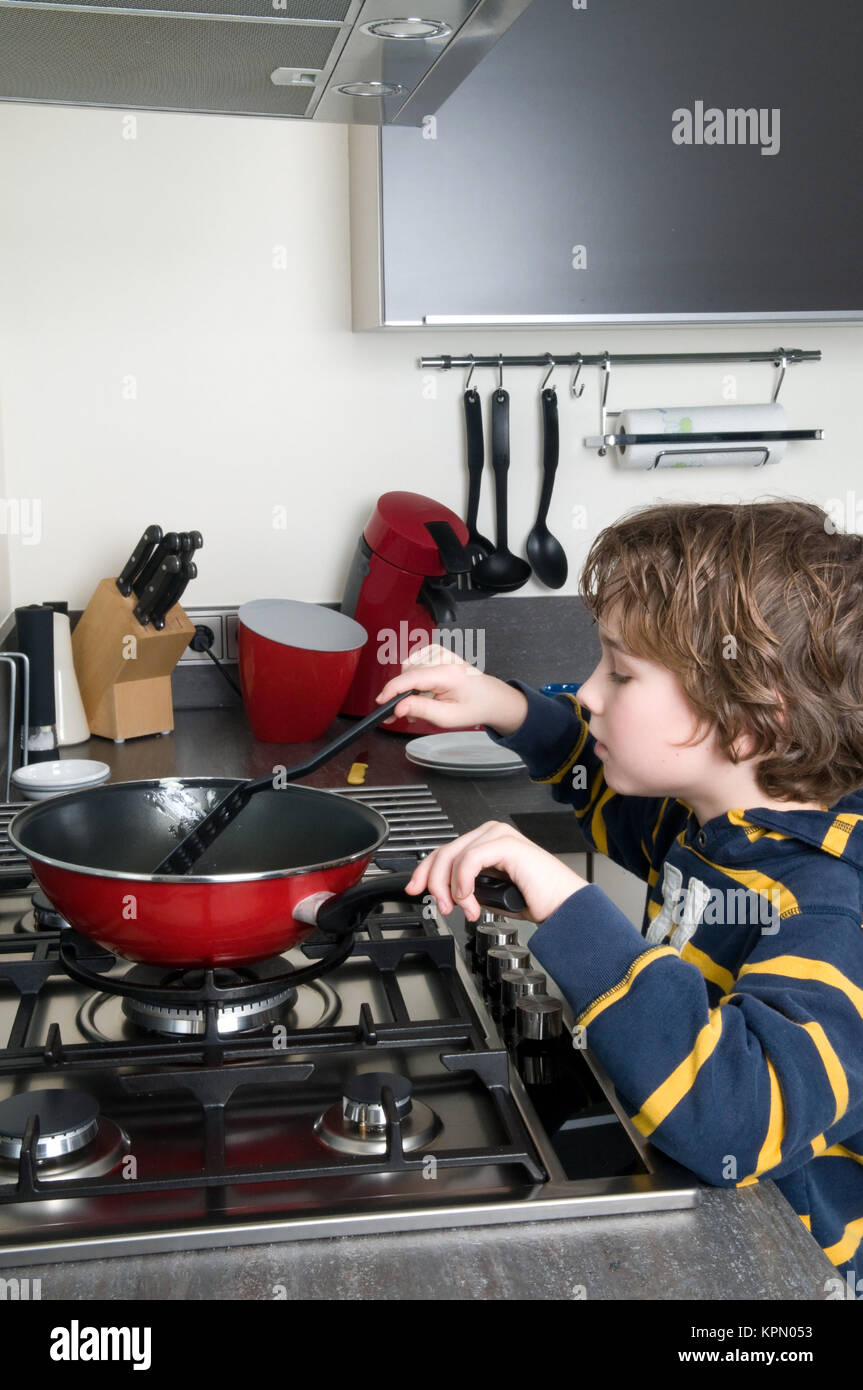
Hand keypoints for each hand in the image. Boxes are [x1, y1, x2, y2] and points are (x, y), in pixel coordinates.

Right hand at [374, 643, 527, 734]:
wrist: (490, 697)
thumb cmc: (473, 706)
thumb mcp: (447, 717)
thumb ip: (421, 710)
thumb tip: (399, 707)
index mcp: (449, 674)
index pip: (411, 678)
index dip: (392, 691)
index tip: (381, 703)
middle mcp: (444, 658)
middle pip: (407, 673)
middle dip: (401, 695)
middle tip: (406, 715)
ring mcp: (439, 652)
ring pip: (407, 668)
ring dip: (409, 687)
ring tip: (423, 703)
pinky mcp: (436, 651)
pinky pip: (413, 664)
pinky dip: (414, 678)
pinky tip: (425, 689)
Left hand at [405, 821, 589, 923]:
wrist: (562, 907)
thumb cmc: (535, 899)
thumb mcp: (488, 893)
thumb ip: (467, 885)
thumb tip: (444, 891)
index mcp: (487, 841)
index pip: (445, 850)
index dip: (425, 870)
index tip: (414, 889)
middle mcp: (491, 833)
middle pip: (444, 851)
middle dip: (433, 881)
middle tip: (440, 905)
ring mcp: (498, 835)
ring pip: (453, 856)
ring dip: (450, 888)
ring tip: (463, 908)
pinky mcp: (505, 844)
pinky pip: (469, 860)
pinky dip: (462, 881)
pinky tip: (467, 898)